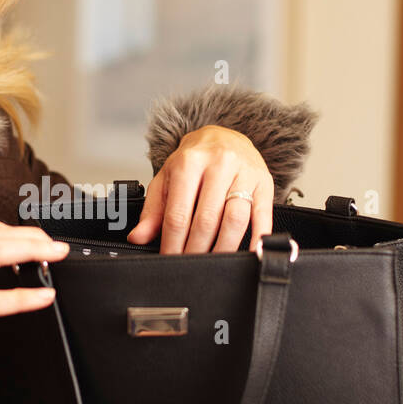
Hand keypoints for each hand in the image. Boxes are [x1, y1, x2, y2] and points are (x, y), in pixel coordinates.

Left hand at [126, 125, 273, 254]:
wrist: (224, 137)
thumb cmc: (194, 161)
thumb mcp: (168, 179)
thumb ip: (153, 211)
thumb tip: (138, 237)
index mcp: (189, 163)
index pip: (179, 213)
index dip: (172, 243)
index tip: (169, 259)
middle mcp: (219, 164)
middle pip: (206, 220)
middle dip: (196, 250)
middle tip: (189, 266)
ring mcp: (245, 173)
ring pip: (235, 220)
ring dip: (222, 248)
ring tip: (212, 262)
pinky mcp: (265, 183)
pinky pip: (262, 216)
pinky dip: (257, 238)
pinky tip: (250, 254)